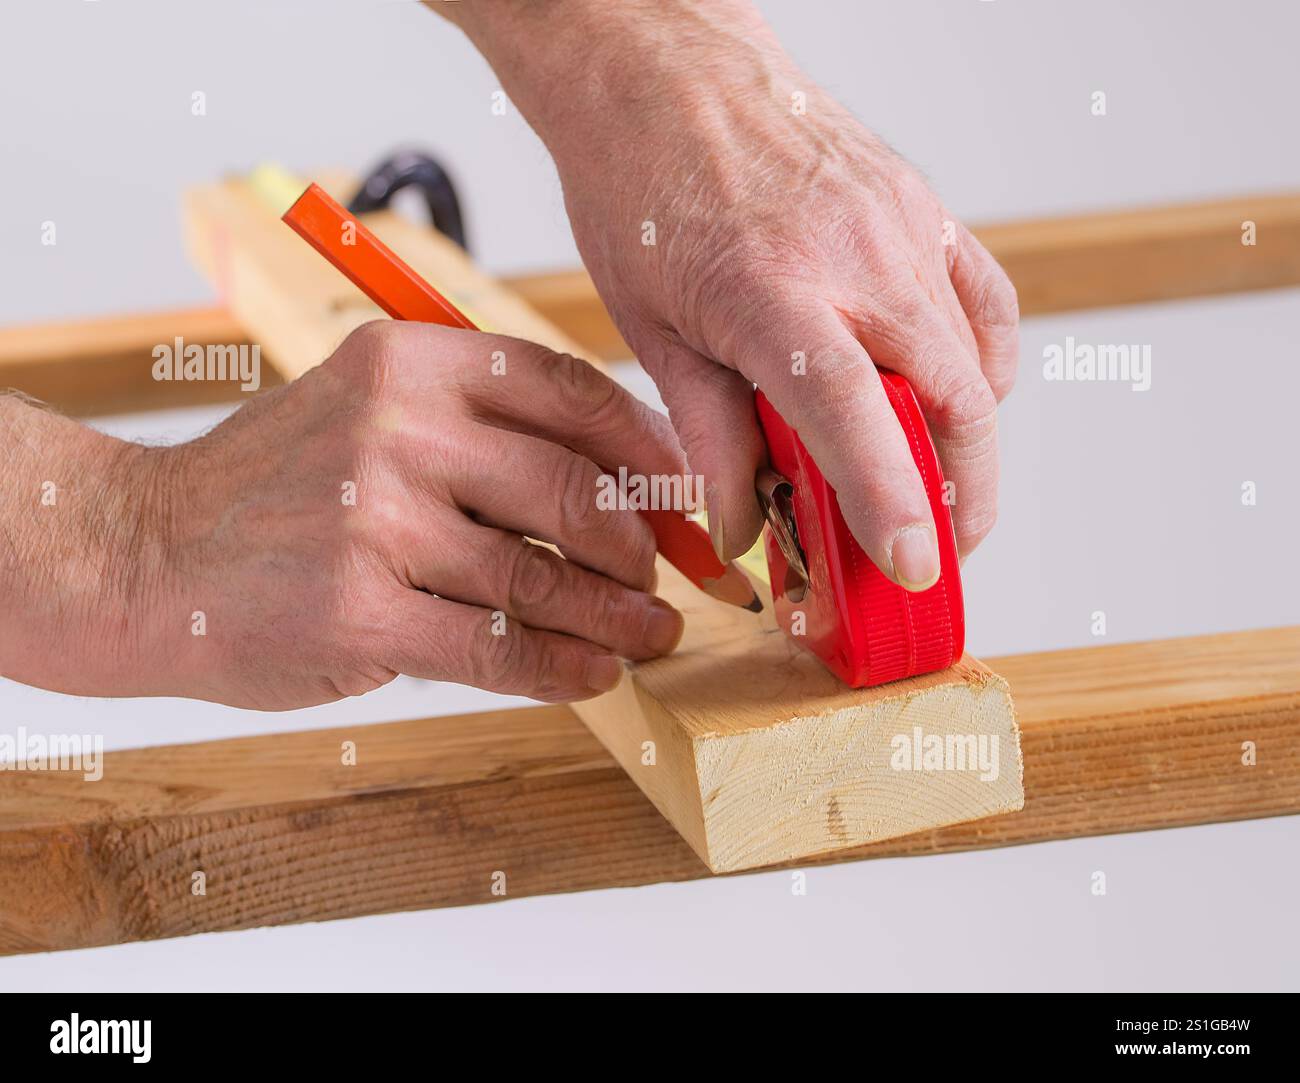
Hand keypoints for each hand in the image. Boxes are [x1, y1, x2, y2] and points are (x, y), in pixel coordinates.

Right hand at [4, 323, 689, 708]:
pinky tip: (595, 674)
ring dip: (616, 617)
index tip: (681, 490)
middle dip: (638, 546)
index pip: (565, 389)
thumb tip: (619, 480)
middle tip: (664, 577)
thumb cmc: (278, 488)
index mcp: (409, 361)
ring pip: (544, 579)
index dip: (644, 446)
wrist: (148, 553)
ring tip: (653, 634)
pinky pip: (498, 648)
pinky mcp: (361, 616)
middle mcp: (396, 429)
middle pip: (571, 490)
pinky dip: (563, 668)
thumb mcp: (365, 409)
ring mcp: (376, 524)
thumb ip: (477, 429)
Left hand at [440, 0, 1018, 588]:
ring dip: (968, 442)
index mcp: (769, 291)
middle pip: (949, 398)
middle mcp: (853, 256)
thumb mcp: (651, 330)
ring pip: (975, 359)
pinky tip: (956, 400)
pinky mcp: (921, 207)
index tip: (917, 566)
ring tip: (934, 491)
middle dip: (959, 495)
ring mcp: (899, 226)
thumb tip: (739, 528)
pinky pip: (983, 302)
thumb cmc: (642, 187)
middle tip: (934, 551)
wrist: (665, 70)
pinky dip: (985, 366)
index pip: (854, 412)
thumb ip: (705, 437)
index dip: (893, 497)